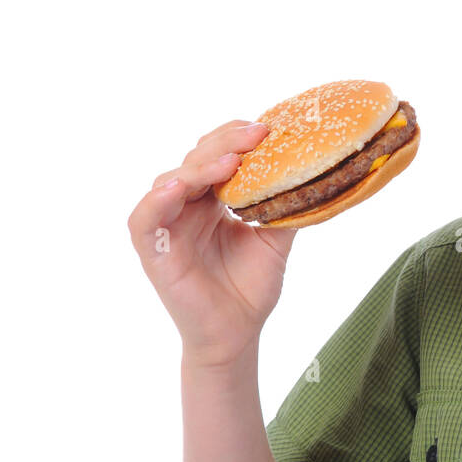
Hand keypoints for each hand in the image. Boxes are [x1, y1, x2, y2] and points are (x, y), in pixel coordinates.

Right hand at [128, 120, 297, 368]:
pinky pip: (144, 219)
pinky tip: (180, 188)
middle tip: (256, 135)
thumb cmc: (250, 286)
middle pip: (195, 159)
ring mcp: (166, 226)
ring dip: (198, 167)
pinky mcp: (152, 250)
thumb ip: (286, 204)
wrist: (238, 333)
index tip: (267, 128)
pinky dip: (158, 200)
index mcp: (212, 199)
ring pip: (171, 180)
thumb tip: (317, 172)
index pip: (217, 154)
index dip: (236, 137)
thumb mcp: (275, 238)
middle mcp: (186, 206)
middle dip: (225, 144)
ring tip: (230, 164)